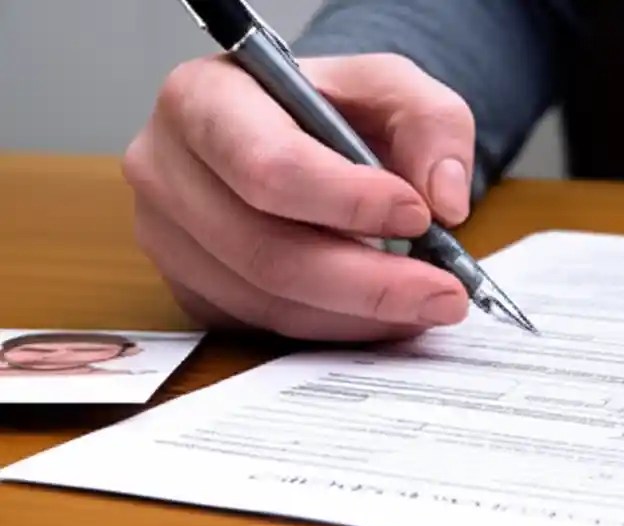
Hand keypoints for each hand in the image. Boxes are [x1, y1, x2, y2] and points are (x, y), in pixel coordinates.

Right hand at [123, 53, 475, 340]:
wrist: (299, 135)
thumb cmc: (333, 108)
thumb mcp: (393, 87)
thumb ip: (432, 122)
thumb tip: (444, 198)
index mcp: (203, 99)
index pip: (269, 166)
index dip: (348, 201)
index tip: (419, 215)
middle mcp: (165, 170)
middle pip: (266, 251)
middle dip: (370, 282)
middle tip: (446, 293)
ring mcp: (169, 239)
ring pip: (270, 301)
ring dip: (361, 314)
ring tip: (427, 300)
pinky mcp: (191, 290)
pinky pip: (267, 327)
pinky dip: (338, 328)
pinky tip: (385, 313)